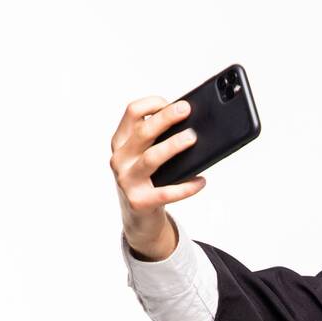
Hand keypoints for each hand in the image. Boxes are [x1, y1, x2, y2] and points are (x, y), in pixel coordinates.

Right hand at [109, 94, 206, 260]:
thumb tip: (190, 123)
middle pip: (143, 132)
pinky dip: (187, 186)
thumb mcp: (144, 155)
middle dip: (166, 118)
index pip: (132, 112)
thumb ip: (157, 139)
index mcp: (121, 142)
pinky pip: (167, 192)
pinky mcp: (140, 201)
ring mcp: (127, 181)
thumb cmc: (146, 179)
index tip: (172, 103)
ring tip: (193, 138)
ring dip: (173, 146)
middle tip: (187, 110)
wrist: (138, 217)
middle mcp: (120, 159)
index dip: (152, 104)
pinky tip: (201, 181)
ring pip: (152, 158)